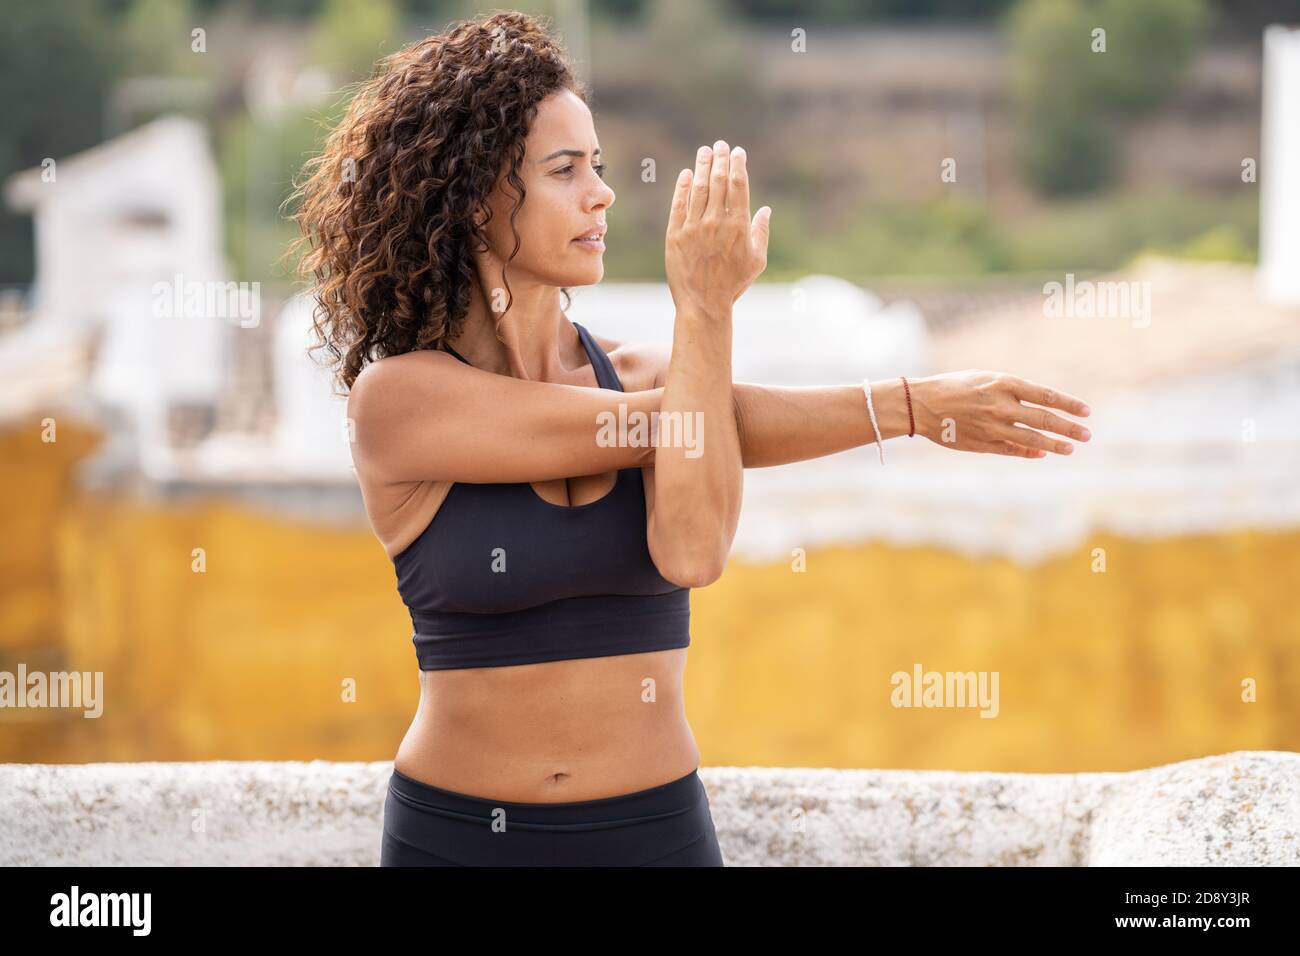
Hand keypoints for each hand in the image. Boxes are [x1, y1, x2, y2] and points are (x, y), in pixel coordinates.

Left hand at [665, 140, 770, 313]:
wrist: (703, 304)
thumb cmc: (733, 284)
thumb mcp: (757, 261)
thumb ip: (761, 233)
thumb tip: (765, 210)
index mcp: (738, 227)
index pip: (738, 186)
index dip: (738, 165)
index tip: (737, 152)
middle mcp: (716, 223)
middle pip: (718, 181)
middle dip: (720, 159)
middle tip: (720, 145)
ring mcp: (694, 228)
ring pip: (698, 188)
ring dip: (701, 166)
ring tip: (704, 152)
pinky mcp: (675, 235)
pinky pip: (679, 205)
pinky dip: (682, 187)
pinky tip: (686, 174)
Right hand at [909, 370, 1091, 456]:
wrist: (921, 404)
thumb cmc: (954, 386)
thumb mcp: (985, 378)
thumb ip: (1012, 389)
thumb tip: (1039, 400)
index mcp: (1003, 384)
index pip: (1046, 395)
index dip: (1069, 404)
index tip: (1086, 411)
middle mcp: (1000, 405)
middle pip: (1044, 419)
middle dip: (1069, 428)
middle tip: (1087, 434)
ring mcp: (992, 426)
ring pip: (1031, 438)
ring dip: (1054, 445)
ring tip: (1070, 448)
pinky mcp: (982, 443)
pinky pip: (1012, 450)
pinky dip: (1029, 452)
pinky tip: (1042, 453)